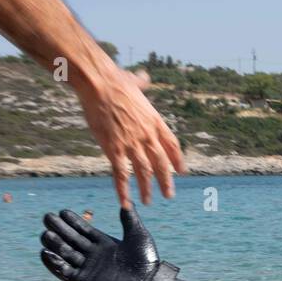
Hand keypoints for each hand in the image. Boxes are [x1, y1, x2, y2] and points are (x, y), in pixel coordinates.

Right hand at [40, 207, 187, 280]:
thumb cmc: (146, 261)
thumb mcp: (138, 235)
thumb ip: (129, 219)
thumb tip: (126, 202)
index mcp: (104, 244)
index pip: (84, 230)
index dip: (73, 221)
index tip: (63, 211)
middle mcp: (94, 255)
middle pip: (71, 240)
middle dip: (59, 229)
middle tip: (48, 218)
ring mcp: (88, 268)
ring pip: (66, 254)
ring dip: (54, 244)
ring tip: (46, 233)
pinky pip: (64, 272)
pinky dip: (54, 263)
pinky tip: (45, 252)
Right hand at [74, 66, 184, 207]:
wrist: (99, 83)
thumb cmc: (114, 80)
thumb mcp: (133, 81)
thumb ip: (141, 82)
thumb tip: (143, 77)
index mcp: (154, 120)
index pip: (172, 145)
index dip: (177, 160)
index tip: (181, 171)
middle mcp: (147, 135)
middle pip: (161, 163)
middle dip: (166, 181)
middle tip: (169, 194)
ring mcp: (131, 144)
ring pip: (144, 172)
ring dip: (147, 188)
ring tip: (148, 201)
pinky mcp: (114, 149)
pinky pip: (121, 175)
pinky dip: (123, 191)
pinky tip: (125, 203)